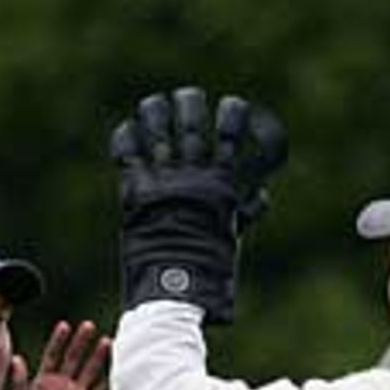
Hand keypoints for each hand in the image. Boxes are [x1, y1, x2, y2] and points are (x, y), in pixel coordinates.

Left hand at [9, 320, 110, 389]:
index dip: (58, 341)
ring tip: (107, 341)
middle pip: (73, 358)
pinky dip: (107, 383)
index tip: (65, 325)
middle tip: (89, 326)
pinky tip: (115, 370)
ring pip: (89, 371)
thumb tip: (17, 358)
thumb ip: (20, 381)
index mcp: (44, 382)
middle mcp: (61, 386)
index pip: (52, 355)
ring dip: (98, 357)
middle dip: (81, 342)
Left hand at [110, 86, 286, 322]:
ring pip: (158, 127)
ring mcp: (163, 180)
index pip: (232, 133)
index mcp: (220, 184)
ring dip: (156, 111)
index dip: (232, 112)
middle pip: (192, 121)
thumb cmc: (208, 272)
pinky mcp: (137, 191)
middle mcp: (192, 175)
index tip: (230, 106)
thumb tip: (261, 195)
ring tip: (154, 106)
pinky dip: (127, 138)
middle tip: (188, 98)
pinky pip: (128, 152)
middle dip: (190, 103)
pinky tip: (129, 133)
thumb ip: (245, 212)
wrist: (175, 292)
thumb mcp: (233, 238)